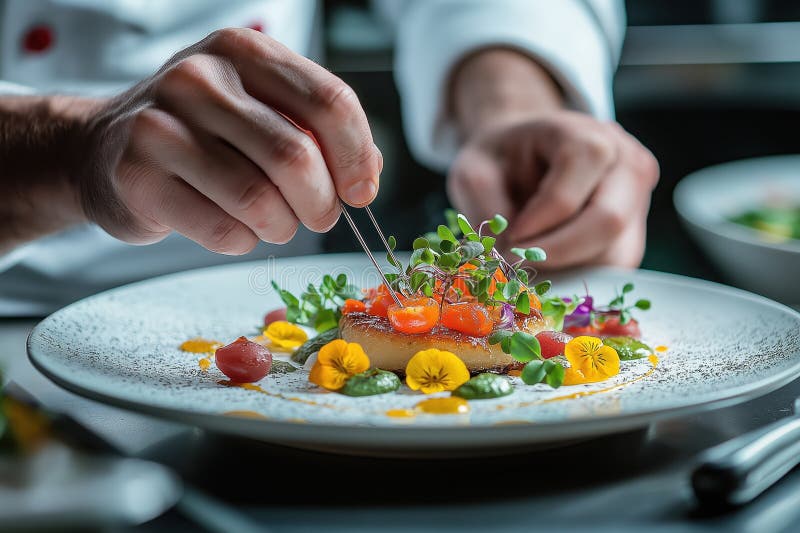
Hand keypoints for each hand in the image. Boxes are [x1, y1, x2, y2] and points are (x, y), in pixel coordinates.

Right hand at [75, 28, 380, 253]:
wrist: (108, 149)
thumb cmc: (204, 134)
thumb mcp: (263, 110)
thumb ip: (319, 132)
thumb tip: (367, 173)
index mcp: (245, 51)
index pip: (329, 102)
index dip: (357, 156)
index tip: (360, 192)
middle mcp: (200, 77)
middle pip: (296, 156)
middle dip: (322, 204)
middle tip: (319, 217)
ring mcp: (161, 124)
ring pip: (258, 198)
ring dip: (282, 227)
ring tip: (276, 224)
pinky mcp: (137, 175)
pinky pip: (221, 229)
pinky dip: (243, 242)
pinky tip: (235, 229)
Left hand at [448, 111, 658, 268]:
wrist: (525, 154)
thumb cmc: (500, 160)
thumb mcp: (473, 172)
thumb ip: (486, 208)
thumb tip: (510, 255)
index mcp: (585, 135)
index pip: (571, 190)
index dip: (536, 224)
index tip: (507, 238)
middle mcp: (626, 161)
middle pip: (608, 220)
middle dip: (558, 252)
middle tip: (519, 262)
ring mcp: (639, 196)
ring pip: (618, 251)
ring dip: (570, 267)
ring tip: (532, 260)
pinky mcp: (636, 230)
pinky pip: (616, 266)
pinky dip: (581, 274)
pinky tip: (551, 265)